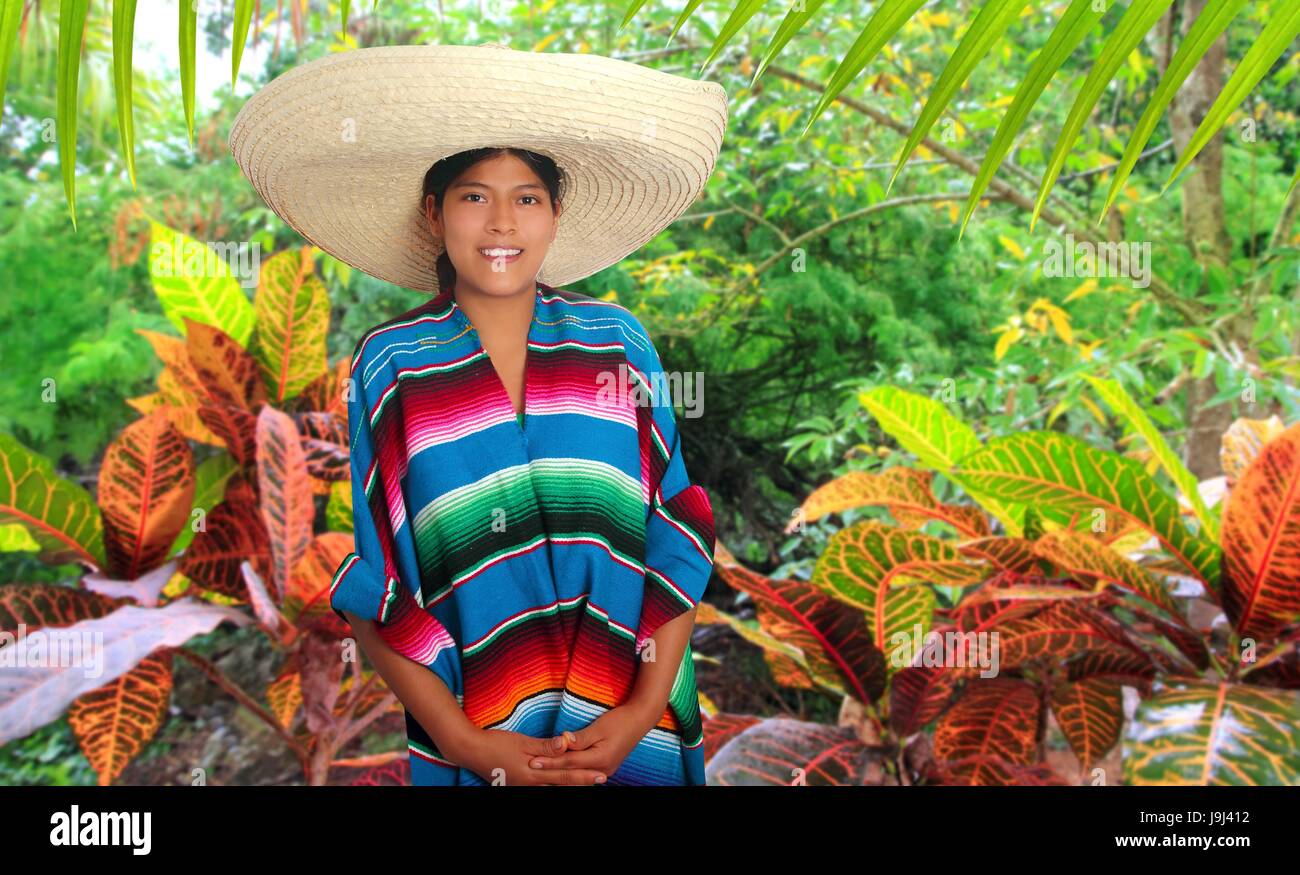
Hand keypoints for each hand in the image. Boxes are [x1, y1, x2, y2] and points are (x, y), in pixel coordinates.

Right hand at [458, 728, 608, 785]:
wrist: (471, 751)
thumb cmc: (496, 743)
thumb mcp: (522, 742)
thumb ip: (545, 746)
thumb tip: (566, 744)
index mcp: (533, 773)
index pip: (564, 775)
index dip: (583, 776)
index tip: (600, 776)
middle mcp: (530, 784)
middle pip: (561, 785)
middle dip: (581, 784)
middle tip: (601, 781)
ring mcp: (523, 786)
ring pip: (552, 788)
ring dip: (569, 785)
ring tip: (585, 783)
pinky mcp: (518, 784)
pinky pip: (540, 788)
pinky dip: (554, 785)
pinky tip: (559, 783)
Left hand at [526, 705, 654, 780]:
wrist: (640, 720)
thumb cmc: (620, 720)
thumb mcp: (599, 727)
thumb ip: (580, 738)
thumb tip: (563, 741)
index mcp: (601, 758)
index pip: (569, 762)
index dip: (550, 761)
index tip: (533, 760)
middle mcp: (603, 769)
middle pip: (572, 772)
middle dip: (551, 770)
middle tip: (532, 767)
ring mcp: (605, 770)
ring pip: (578, 776)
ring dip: (559, 774)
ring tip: (542, 773)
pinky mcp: (605, 766)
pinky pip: (584, 773)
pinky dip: (571, 772)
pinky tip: (560, 774)